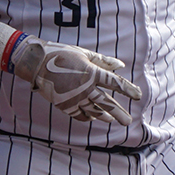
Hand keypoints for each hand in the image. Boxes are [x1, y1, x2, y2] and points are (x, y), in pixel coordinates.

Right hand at [10, 37, 142, 122]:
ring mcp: (74, 98)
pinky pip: (80, 115)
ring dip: (104, 117)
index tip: (138, 96)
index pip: (115, 84)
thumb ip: (103, 61)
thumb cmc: (61, 54)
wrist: (36, 63)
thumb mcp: (83, 53)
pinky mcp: (64, 105)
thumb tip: (121, 66)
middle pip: (107, 104)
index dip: (129, 90)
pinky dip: (88, 117)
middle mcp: (85, 88)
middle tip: (128, 121)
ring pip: (94, 112)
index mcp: (91, 73)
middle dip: (119, 113)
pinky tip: (94, 118)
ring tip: (113, 120)